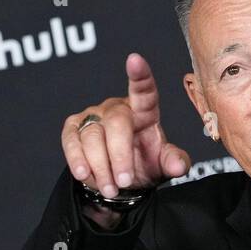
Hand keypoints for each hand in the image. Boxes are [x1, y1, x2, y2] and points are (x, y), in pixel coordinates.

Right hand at [61, 52, 191, 197]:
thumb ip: (174, 162)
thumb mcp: (163, 165)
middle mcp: (117, 107)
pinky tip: (84, 174)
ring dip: (101, 166)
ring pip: (93, 136)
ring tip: (111, 189)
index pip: (143, 89)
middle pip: (116, 123)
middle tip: (124, 181)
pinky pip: (72, 141)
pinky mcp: (74, 128)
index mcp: (144, 110)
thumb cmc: (144, 163)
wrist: (119, 180)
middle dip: (119, 156)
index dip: (139, 75)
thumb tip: (178, 166)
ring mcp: (94, 116)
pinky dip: (77, 159)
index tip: (134, 60)